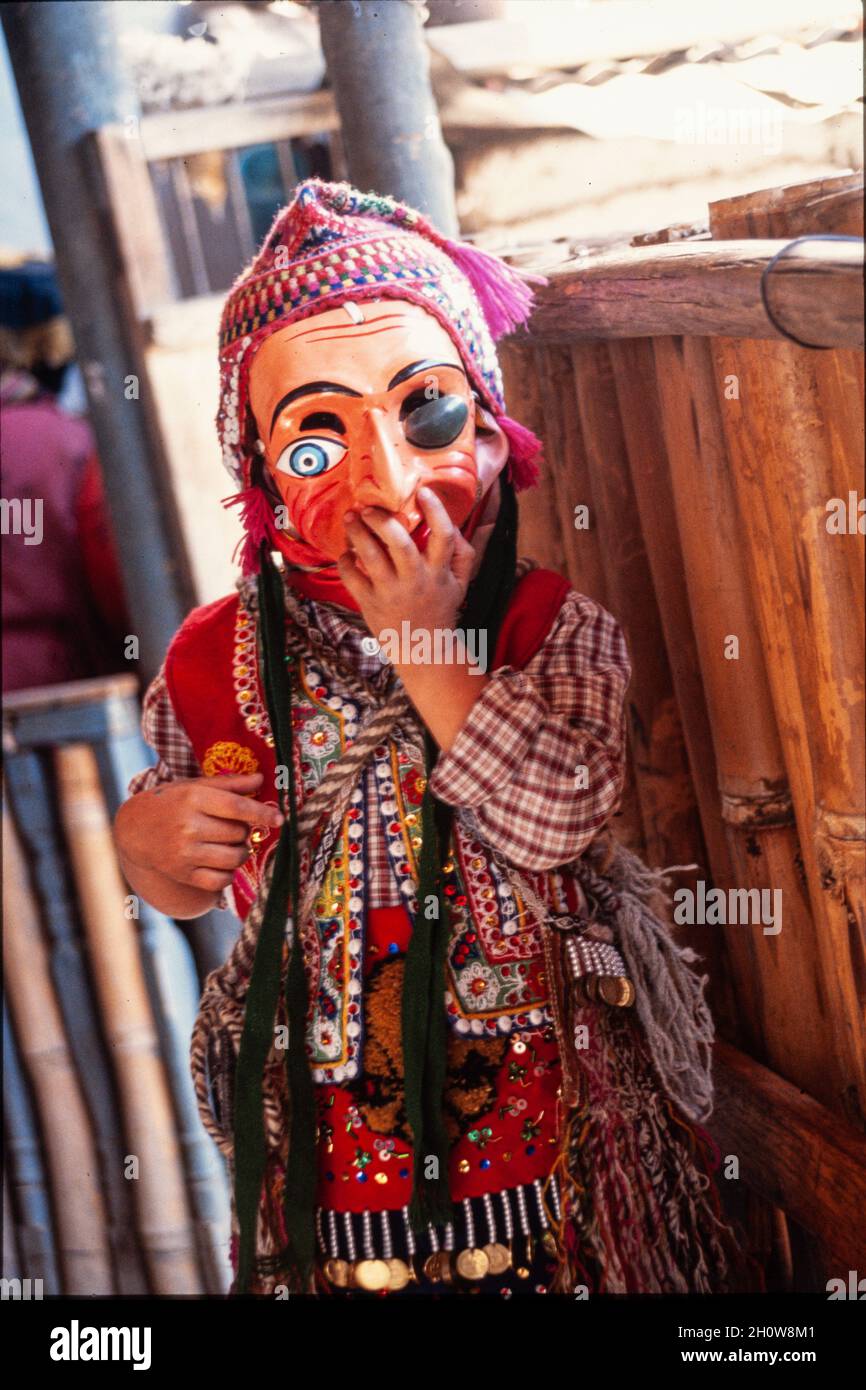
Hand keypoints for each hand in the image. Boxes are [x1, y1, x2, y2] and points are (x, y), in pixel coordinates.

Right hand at [115, 772, 282, 894]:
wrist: (135, 830)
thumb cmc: (171, 803)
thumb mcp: (195, 786)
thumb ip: (229, 784)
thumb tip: (260, 780)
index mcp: (193, 799)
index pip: (237, 807)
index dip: (262, 813)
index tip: (279, 818)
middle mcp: (188, 827)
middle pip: (238, 833)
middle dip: (244, 831)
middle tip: (234, 827)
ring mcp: (185, 853)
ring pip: (234, 858)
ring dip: (241, 852)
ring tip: (231, 845)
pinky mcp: (183, 874)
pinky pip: (221, 881)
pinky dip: (228, 873)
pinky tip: (222, 863)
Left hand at [337, 488, 476, 639]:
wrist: (423, 650)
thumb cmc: (440, 609)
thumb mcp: (461, 583)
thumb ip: (464, 554)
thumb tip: (454, 525)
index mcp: (439, 571)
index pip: (443, 536)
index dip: (435, 511)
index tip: (423, 491)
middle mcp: (415, 580)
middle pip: (400, 544)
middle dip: (382, 521)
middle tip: (369, 508)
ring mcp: (390, 592)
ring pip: (371, 557)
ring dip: (357, 534)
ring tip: (350, 518)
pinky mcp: (370, 603)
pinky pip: (352, 578)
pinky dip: (345, 561)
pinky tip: (346, 553)